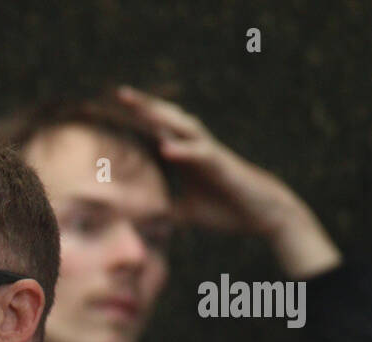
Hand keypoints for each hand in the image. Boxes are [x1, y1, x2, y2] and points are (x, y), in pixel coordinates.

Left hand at [116, 86, 339, 275]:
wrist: (261, 214)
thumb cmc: (226, 209)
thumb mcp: (187, 212)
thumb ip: (164, 210)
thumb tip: (141, 219)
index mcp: (183, 156)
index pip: (155, 133)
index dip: (135, 123)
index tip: (110, 112)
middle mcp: (194, 147)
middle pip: (167, 121)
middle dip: (145, 107)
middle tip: (121, 93)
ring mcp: (209, 153)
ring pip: (184, 127)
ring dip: (163, 117)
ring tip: (142, 109)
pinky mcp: (222, 164)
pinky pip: (201, 153)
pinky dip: (183, 150)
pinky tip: (165, 149)